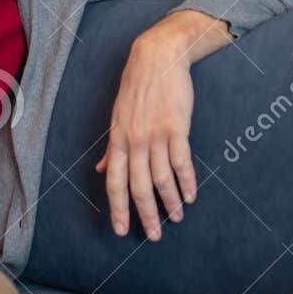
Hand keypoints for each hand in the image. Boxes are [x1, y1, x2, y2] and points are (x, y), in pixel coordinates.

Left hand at [96, 10, 227, 238]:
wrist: (157, 57)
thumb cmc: (136, 87)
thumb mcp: (117, 116)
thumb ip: (111, 147)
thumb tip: (101, 170)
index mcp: (117, 140)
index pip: (115, 182)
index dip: (117, 208)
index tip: (121, 230)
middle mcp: (134, 141)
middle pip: (138, 186)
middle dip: (146, 214)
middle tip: (154, 236)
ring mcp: (156, 135)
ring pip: (161, 178)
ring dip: (169, 202)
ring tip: (176, 218)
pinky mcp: (176, 127)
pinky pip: (181, 161)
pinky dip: (186, 181)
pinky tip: (190, 196)